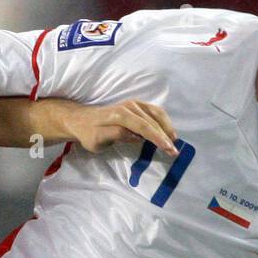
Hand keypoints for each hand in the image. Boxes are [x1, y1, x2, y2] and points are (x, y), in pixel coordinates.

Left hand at [63, 100, 179, 156]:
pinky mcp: (137, 105)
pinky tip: (168, 132)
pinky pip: (155, 111)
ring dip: (167, 128)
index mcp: (119, 115)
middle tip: (174, 152)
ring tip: (174, 143)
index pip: (143, 127)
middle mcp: (129, 106)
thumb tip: (136, 136)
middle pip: (152, 121)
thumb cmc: (89, 133)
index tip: (168, 149)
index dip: (157, 138)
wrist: (83, 120)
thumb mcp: (97, 140)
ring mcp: (134, 104)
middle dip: (165, 137)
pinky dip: (164, 121)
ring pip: (156, 114)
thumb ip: (116, 136)